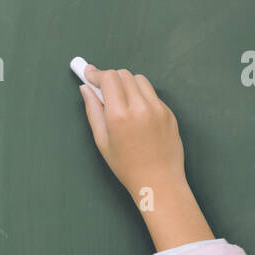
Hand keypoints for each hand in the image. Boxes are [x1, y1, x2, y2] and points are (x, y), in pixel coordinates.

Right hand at [78, 66, 213, 251]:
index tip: (89, 74)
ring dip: (127, 84)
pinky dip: (141, 96)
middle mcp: (140, 107)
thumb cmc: (125, 166)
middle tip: (102, 89)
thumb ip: (93, 111)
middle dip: (110, 78)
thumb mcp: (102, 140)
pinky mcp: (168, 112)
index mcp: (119, 115)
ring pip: (139, 80)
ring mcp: (157, 108)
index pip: (108, 78)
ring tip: (121, 100)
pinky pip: (152, 94)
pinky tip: (137, 113)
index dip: (96, 73)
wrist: (159, 180)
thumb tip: (86, 89)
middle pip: (123, 74)